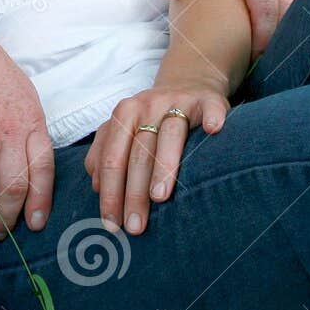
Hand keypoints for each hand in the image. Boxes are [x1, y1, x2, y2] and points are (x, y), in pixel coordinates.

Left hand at [85, 84, 229, 235]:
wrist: (187, 83)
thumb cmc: (152, 118)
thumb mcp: (123, 130)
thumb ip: (105, 154)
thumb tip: (96, 187)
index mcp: (123, 115)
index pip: (112, 158)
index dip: (110, 192)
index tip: (112, 223)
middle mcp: (148, 105)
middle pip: (138, 153)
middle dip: (134, 193)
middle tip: (135, 226)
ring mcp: (179, 101)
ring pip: (170, 135)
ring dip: (164, 166)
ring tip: (159, 198)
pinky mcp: (208, 99)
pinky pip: (211, 109)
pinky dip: (213, 118)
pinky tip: (213, 131)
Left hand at [160, 0, 309, 53]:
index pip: (266, 15)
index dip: (262, 41)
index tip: (251, 58)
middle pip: (290, 20)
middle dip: (280, 44)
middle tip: (265, 65)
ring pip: (308, 12)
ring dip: (296, 31)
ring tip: (281, 53)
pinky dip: (309, 15)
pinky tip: (298, 29)